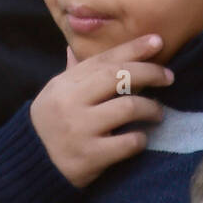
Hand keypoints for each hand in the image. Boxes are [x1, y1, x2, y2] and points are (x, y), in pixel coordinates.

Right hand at [29, 34, 172, 187]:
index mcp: (66, 82)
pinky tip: (142, 137)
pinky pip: (126, 143)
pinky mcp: (91, 155)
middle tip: (168, 76)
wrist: (33, 160)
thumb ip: (72, 71)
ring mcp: (81, 128)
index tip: (157, 41)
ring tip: (158, 112)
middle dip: (148, 72)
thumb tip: (73, 46)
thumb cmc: (51, 121)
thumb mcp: (56, 91)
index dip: (132, 48)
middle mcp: (73, 101)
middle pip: (118, 77)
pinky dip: (140, 138)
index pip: (104, 59)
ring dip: (150, 108)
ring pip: (127, 108)